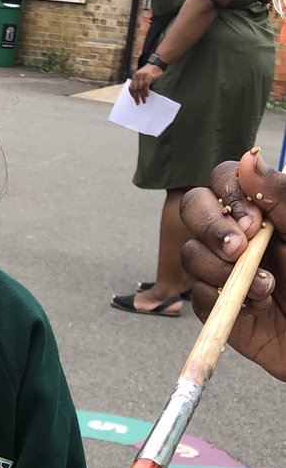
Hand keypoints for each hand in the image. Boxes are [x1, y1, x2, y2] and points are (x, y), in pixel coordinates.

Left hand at [129, 63, 162, 103]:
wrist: (157, 62)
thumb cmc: (151, 70)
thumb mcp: (143, 75)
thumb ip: (139, 82)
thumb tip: (138, 93)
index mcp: (135, 76)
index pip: (131, 87)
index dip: (132, 94)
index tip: (134, 99)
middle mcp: (137, 76)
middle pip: (134, 89)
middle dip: (136, 97)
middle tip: (138, 103)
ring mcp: (143, 76)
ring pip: (140, 88)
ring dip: (141, 96)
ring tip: (144, 101)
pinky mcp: (148, 76)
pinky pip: (145, 86)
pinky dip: (146, 92)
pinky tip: (147, 96)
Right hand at [181, 148, 285, 381]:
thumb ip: (281, 196)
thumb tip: (248, 158)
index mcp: (263, 210)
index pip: (223, 180)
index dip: (227, 196)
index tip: (254, 223)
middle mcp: (239, 235)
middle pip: (193, 210)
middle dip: (211, 229)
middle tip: (239, 251)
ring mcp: (224, 270)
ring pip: (191, 255)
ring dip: (224, 272)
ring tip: (266, 289)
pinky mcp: (216, 307)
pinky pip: (197, 297)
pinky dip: (224, 301)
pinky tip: (257, 309)